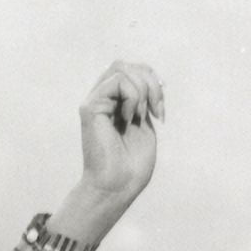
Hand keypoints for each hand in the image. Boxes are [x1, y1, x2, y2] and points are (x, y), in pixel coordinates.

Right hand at [50, 60, 165, 242]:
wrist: (118, 187)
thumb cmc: (132, 166)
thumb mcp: (145, 126)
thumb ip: (144, 101)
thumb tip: (152, 79)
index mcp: (116, 103)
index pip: (133, 70)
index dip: (153, 81)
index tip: (161, 112)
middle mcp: (102, 98)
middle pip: (126, 64)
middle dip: (150, 83)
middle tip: (156, 113)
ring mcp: (95, 101)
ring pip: (121, 67)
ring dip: (142, 90)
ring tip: (141, 117)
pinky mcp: (90, 107)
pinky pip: (117, 81)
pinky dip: (132, 97)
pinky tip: (130, 119)